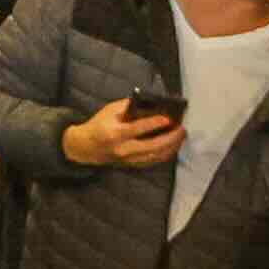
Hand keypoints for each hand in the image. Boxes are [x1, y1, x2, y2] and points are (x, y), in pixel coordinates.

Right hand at [62, 97, 187, 170]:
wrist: (86, 147)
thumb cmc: (98, 126)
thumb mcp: (108, 111)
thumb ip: (127, 107)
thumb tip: (148, 104)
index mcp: (115, 133)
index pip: (137, 128)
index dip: (154, 123)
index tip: (168, 118)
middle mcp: (124, 148)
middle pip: (154, 146)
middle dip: (171, 137)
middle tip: (182, 128)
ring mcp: (130, 159)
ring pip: (158, 155)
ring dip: (173, 146)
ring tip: (181, 136)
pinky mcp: (134, 165)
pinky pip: (155, 160)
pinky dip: (167, 153)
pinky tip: (173, 145)